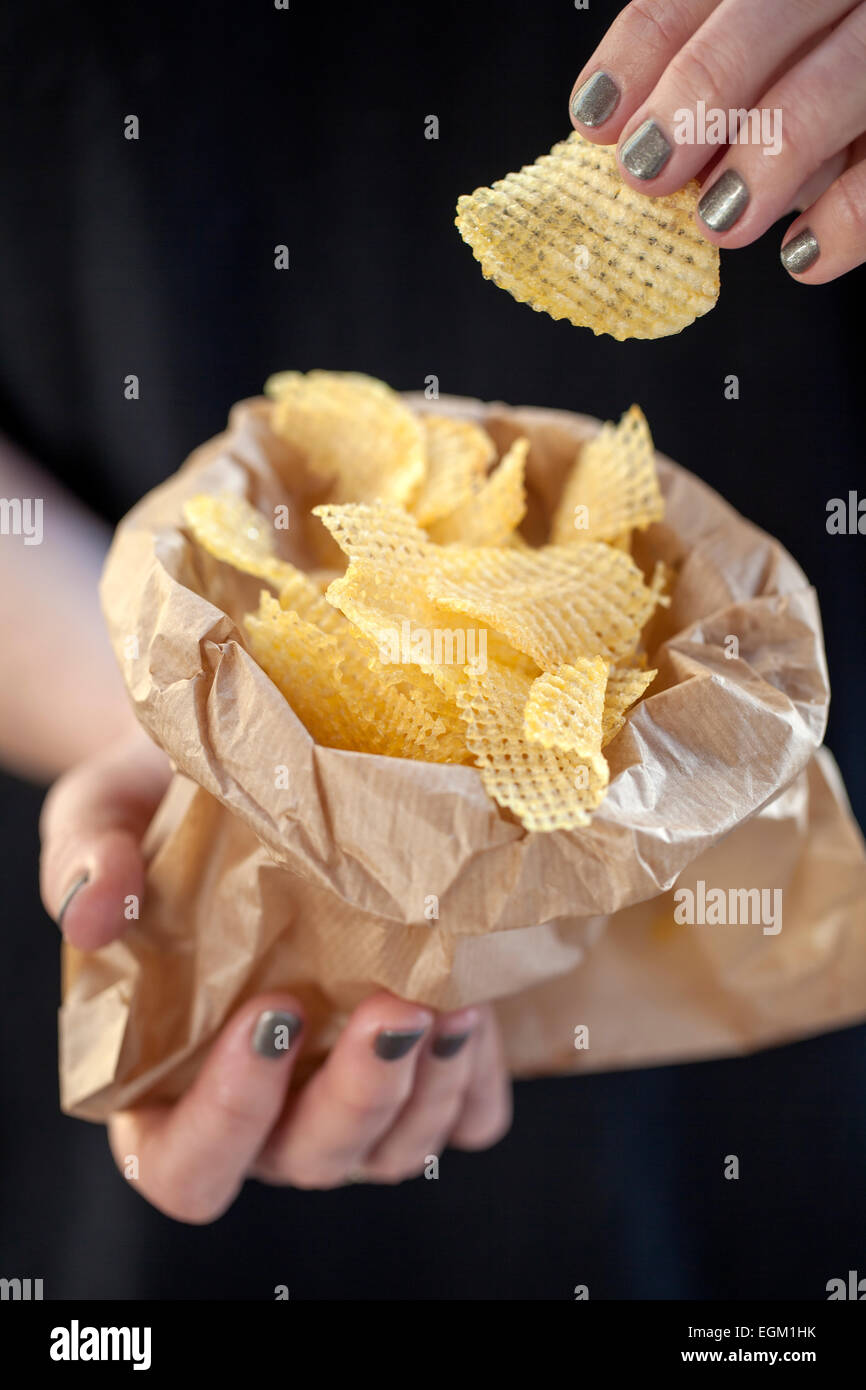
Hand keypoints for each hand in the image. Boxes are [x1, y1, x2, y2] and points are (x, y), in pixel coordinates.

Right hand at [40, 730, 510, 1220]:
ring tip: (456, 1001)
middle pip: (310, 1161)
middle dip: (360, 1094)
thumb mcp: (102, 812)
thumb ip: (85, 861)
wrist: (254, 772)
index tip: (272, 1013)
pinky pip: (464, 1117)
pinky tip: (479, 1010)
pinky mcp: (421, 1065)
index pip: (186, 1166)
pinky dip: (474, 1080)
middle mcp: (263, 1107)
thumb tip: (92, 916)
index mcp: (166, 1080)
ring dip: (430, 1087)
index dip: (228, 1117)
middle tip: (396, 1006)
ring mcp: (346, 1095)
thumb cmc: (162, 810)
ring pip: (393, 1149)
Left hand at [569, 0, 865, 282]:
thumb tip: (641, 154)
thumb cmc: (813, 89)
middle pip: (769, 12)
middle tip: (648, 169)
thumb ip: (713, 95)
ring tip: (717, 220)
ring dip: (767, 155)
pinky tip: (802, 256)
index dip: (643, 50)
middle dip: (698, 95)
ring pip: (835, 82)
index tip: (595, 117)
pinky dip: (847, 217)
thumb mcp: (763, 76)